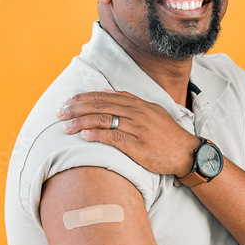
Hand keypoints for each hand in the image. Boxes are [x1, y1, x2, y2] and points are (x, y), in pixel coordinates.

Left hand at [56, 90, 199, 175]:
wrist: (185, 152)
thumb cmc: (165, 133)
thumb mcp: (150, 110)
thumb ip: (127, 100)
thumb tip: (104, 92)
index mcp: (136, 104)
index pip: (103, 97)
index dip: (82, 99)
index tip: (66, 103)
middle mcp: (136, 113)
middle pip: (100, 106)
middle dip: (76, 109)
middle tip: (59, 113)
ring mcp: (137, 129)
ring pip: (104, 120)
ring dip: (81, 123)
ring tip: (65, 127)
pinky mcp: (138, 146)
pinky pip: (114, 137)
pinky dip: (98, 135)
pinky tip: (85, 136)